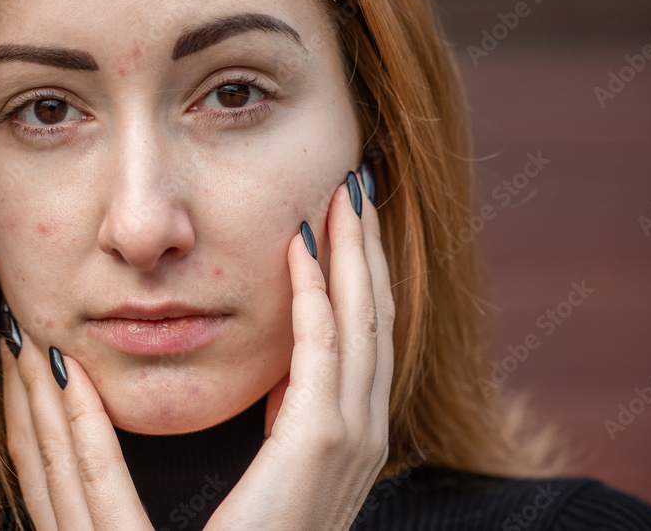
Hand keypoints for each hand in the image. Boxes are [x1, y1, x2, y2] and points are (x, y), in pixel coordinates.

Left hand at [206, 170, 394, 529]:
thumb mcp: (274, 466)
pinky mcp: (322, 440)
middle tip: (357, 185)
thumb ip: (282, 418)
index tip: (344, 219)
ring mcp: (352, 434)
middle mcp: (363, 427)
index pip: (364, 332)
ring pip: (362, 318)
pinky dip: (318, 290)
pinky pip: (324, 346)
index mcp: (350, 430)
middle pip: (375, 314)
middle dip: (369, 247)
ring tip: (346, 195)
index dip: (359, 272)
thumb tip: (277, 377)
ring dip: (355, 252)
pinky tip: (303, 245)